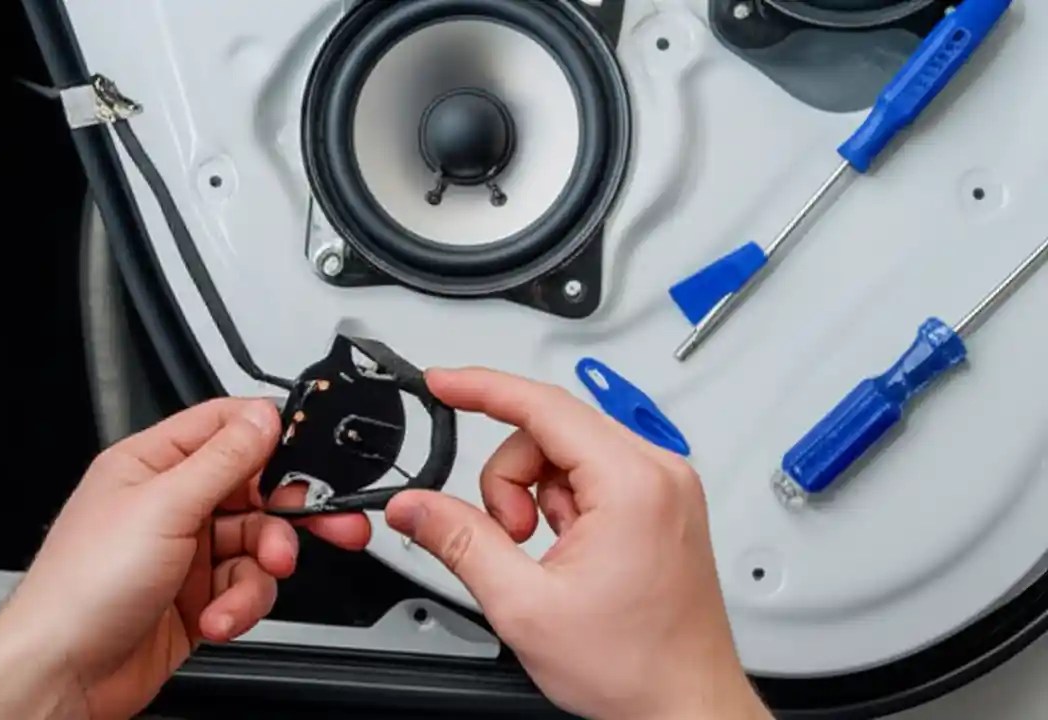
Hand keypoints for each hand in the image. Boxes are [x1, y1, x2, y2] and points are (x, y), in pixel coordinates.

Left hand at [0, 398, 369, 719]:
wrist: (63, 674)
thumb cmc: (82, 587)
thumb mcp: (165, 507)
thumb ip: (223, 459)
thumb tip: (263, 415)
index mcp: (153, 464)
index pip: (226, 427)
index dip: (272, 438)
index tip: (312, 456)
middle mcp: (171, 503)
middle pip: (255, 490)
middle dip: (292, 512)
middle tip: (333, 524)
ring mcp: (186, 552)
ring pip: (258, 545)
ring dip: (261, 572)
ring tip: (247, 588)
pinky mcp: (198, 598)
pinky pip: (246, 589)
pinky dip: (241, 605)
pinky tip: (219, 618)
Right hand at [385, 369, 770, 719]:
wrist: (685, 707)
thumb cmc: (635, 667)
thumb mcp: (524, 606)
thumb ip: (460, 542)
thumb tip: (414, 506)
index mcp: (632, 484)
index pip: (543, 405)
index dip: (482, 388)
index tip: (443, 383)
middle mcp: (658, 474)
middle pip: (552, 429)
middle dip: (509, 477)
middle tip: (507, 537)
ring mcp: (664, 488)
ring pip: (567, 453)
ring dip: (534, 495)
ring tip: (541, 554)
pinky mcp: (661, 505)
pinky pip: (591, 476)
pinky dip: (561, 506)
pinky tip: (565, 553)